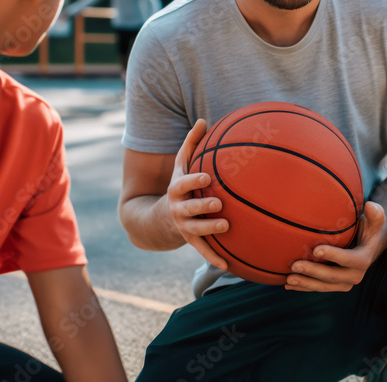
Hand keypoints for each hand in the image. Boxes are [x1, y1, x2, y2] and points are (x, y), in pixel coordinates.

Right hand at [166, 120, 228, 270]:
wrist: (158, 218)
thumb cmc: (178, 185)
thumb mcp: (180, 166)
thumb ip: (191, 144)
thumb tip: (203, 120)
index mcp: (176, 190)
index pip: (183, 184)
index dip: (193, 181)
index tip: (206, 177)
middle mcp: (178, 210)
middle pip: (188, 209)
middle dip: (202, 206)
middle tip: (218, 202)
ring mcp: (183, 227)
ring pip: (196, 231)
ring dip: (210, 230)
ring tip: (226, 226)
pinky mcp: (191, 241)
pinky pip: (203, 251)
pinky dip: (214, 258)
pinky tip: (228, 265)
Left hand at [285, 201, 385, 292]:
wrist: (367, 247)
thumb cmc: (368, 229)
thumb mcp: (374, 221)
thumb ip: (375, 214)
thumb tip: (370, 205)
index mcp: (363, 259)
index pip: (349, 259)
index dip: (333, 256)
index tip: (316, 249)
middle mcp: (355, 275)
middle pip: (332, 277)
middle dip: (313, 272)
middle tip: (295, 265)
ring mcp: (344, 283)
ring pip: (323, 286)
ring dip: (305, 283)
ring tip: (288, 278)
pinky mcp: (334, 285)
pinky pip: (318, 287)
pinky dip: (303, 287)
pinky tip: (287, 284)